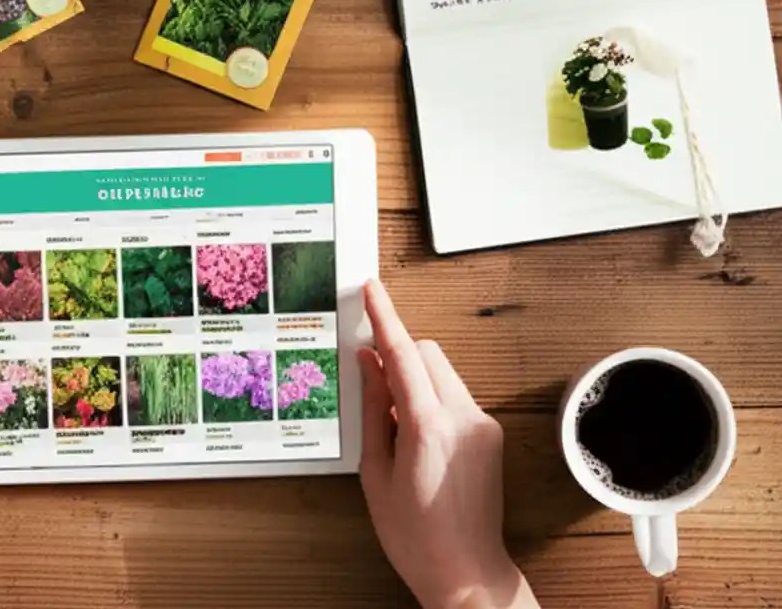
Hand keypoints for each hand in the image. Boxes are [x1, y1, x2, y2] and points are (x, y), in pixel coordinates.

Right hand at [358, 279, 538, 608]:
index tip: (371, 290)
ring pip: (442, 372)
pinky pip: (455, 396)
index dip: (384, 317)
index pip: (404, 353)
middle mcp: (463, 417)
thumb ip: (373, 408)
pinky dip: (431, 400)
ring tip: (395, 427)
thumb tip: (369, 362)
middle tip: (370, 379)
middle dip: (398, 354)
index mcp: (427, 426)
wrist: (465, 569)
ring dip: (414, 379)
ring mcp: (482, 424)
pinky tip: (417, 439)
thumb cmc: (414, 534)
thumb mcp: (375, 470)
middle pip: (427, 353)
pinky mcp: (491, 433)